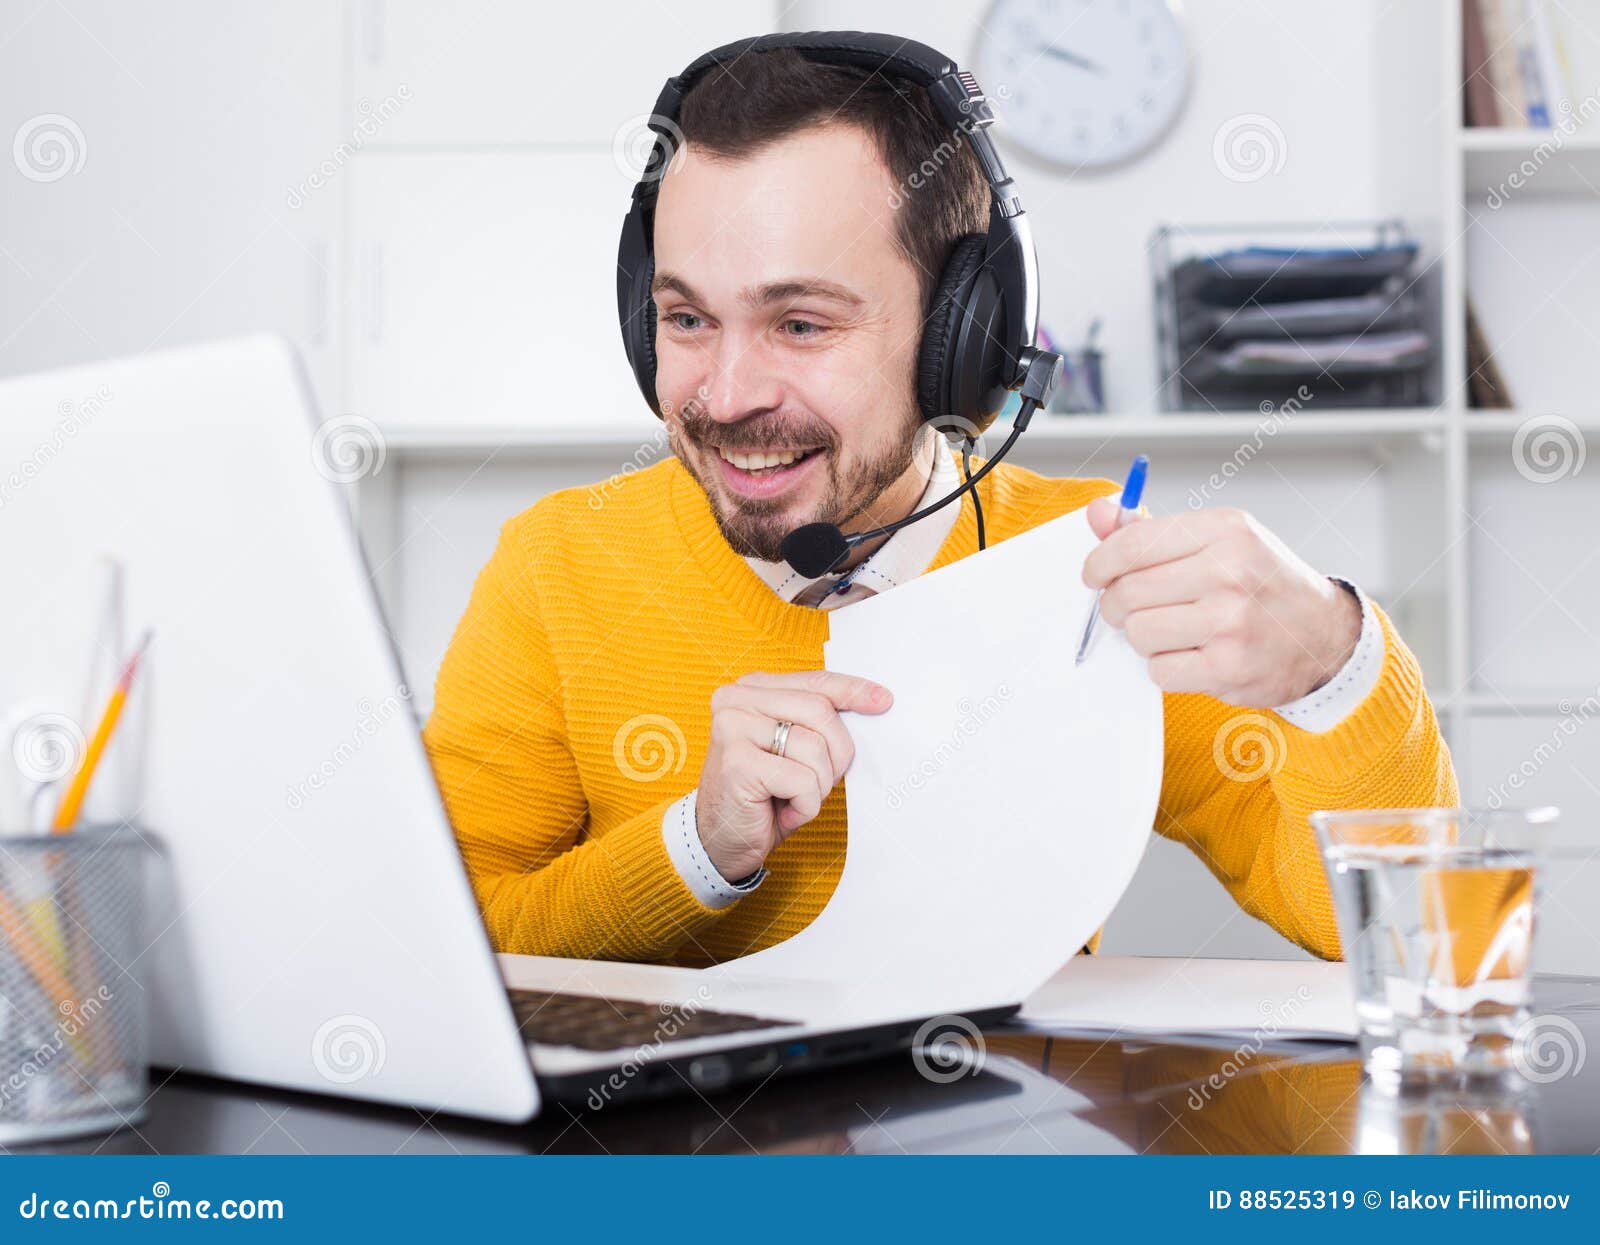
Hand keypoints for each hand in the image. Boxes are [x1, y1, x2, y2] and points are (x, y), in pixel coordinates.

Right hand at [697, 670, 892, 881]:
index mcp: (751, 689)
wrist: (718, 842)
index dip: (852, 691)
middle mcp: (736, 701)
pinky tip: (781, 811)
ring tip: (793, 798)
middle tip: (821, 782)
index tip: (882, 701)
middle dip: (837, 754)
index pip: (814, 682)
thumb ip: (817, 722)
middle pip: (820, 711)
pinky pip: (802, 781)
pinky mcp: (737, 763)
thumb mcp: (792, 749)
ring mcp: (733, 729)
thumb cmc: (762, 795)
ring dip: (818, 786)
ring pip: (815, 748)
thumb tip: (873, 702)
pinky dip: (804, 806)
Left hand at [1082, 500, 1361, 706]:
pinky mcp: (1228, 667)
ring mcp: (1230, 622)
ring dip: (1142, 637)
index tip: (1095, 574)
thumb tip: (1097, 514)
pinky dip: (1165, 666)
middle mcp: (1230, 571)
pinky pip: (1159, 670)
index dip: (1100, 562)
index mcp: (1225, 530)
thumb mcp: (1219, 540)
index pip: (1133, 544)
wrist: (1325, 634)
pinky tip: (1190, 654)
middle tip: (1128, 608)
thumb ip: (1154, 530)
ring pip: (1138, 633)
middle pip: (1127, 592)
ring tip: (1170, 630)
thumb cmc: (1262, 582)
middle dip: (1116, 604)